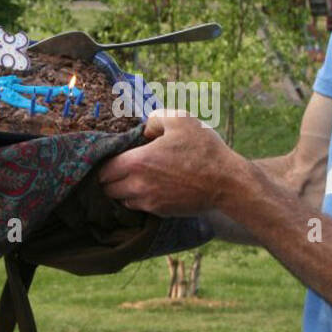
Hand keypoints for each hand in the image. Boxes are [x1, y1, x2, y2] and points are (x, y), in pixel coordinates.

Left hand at [97, 110, 235, 215]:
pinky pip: (138, 207)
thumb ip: (154, 118)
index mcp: (138, 162)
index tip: (114, 155)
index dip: (105, 162)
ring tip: (135, 177)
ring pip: (121, 200)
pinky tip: (151, 187)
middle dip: (109, 177)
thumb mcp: (181, 120)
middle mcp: (138, 186)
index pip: (103, 169)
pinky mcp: (161, 213)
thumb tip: (144, 129)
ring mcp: (149, 202)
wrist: (227, 183)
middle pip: (107, 188)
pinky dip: (138, 199)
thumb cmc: (204, 150)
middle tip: (121, 166)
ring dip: (122, 190)